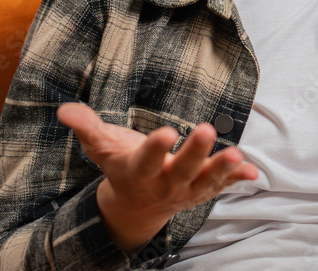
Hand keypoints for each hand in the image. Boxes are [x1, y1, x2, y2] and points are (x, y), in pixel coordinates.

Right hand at [56, 103, 257, 251]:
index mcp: (138, 171)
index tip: (168, 131)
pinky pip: (222, 187)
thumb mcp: (101, 148)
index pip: (146, 160)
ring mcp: (185, 190)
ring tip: (237, 155)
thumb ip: (86, 127)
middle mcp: (163, 183)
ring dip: (222, 169)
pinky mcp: (203, 191)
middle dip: (195, 153)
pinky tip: (254, 172)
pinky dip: (237, 180)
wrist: (135, 207)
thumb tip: (64, 109)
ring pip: (205, 181)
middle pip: (180, 170)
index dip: (155, 147)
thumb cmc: (121, 167)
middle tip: (208, 131)